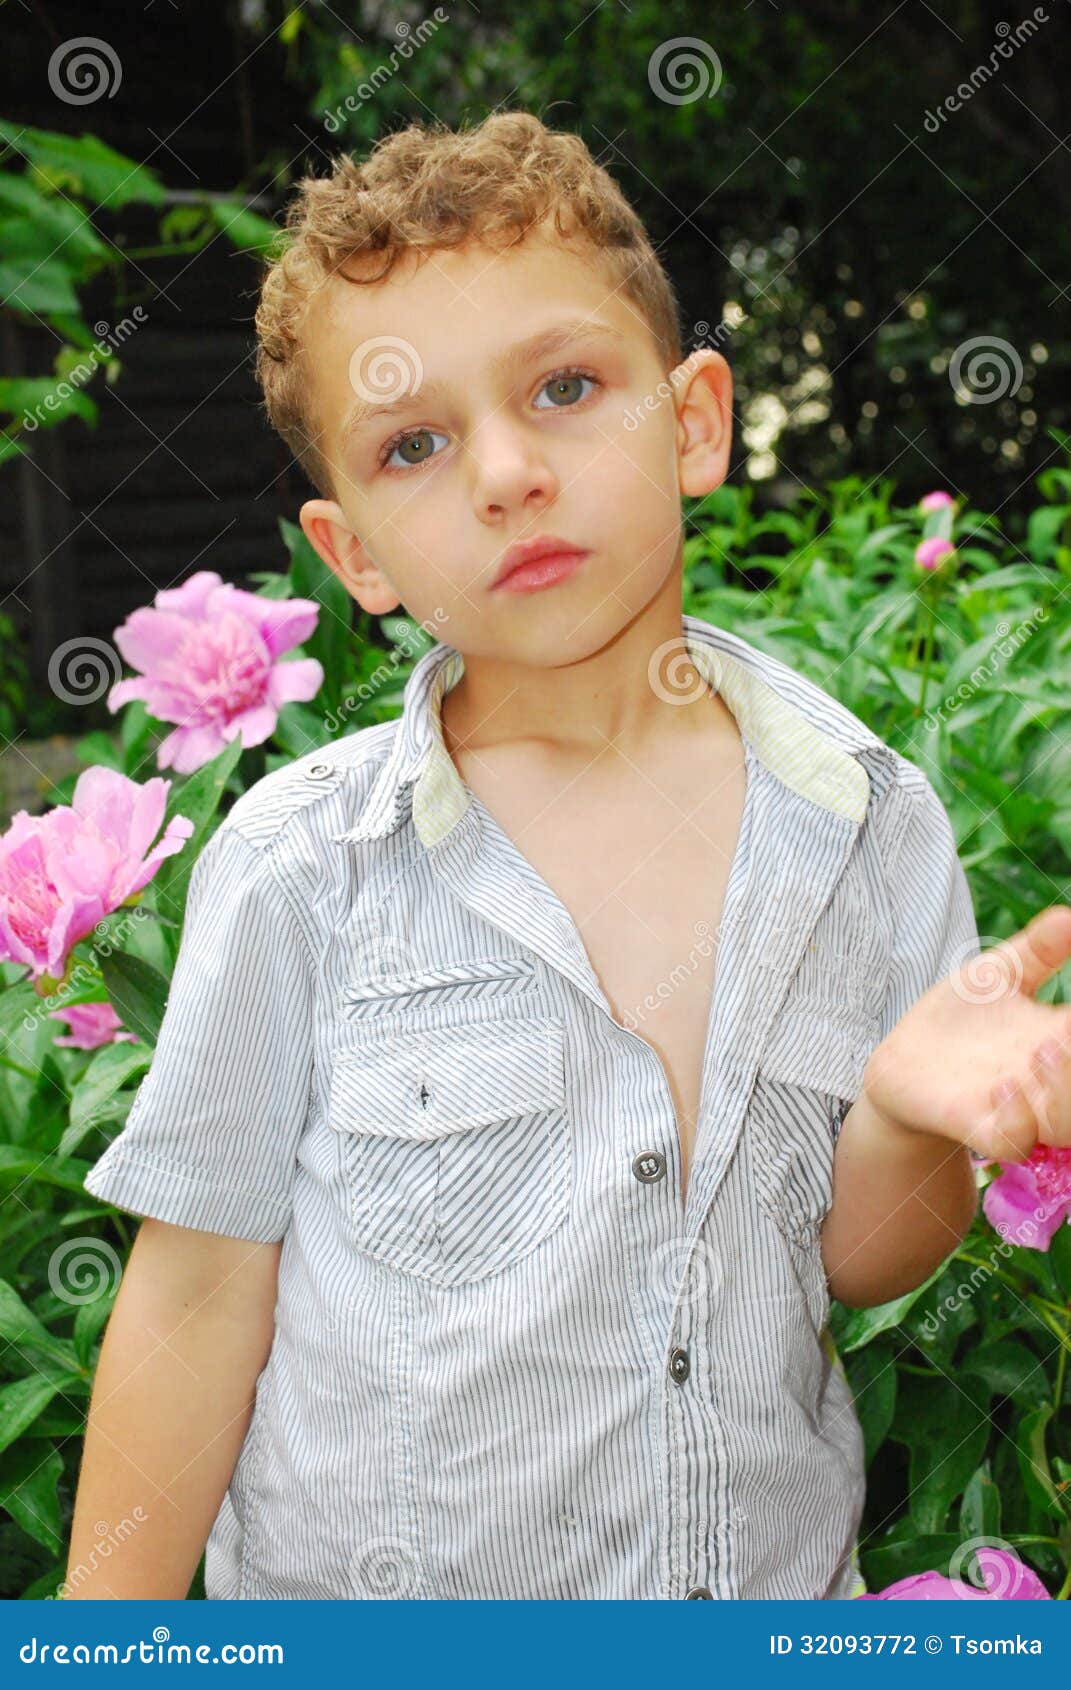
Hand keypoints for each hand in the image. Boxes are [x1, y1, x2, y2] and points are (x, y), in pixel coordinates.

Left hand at [862, 905, 1070, 1163]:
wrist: (902, 1061)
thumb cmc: (960, 1018)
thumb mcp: (1001, 973)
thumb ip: (1041, 948)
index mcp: (1062, 1040)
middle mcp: (1047, 1080)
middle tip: (1067, 1031)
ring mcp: (1015, 1108)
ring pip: (1066, 1126)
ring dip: (1063, 1093)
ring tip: (1042, 1052)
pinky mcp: (976, 1126)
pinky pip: (1011, 1142)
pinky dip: (1016, 1122)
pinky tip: (1002, 1086)